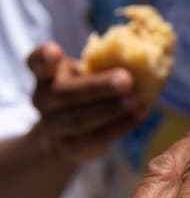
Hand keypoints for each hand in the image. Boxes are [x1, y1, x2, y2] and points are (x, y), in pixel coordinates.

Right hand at [30, 43, 146, 163]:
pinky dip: (121, 126)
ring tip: (137, 101)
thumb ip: (105, 66)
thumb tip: (144, 58)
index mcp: (46, 74)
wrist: (69, 132)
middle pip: (66, 93)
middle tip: (127, 80)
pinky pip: (95, 137)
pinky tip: (140, 115)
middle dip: (98, 86)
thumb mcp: (90, 74)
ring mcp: (52, 125)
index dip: (45, 57)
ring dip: (112, 109)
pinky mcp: (69, 146)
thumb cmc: (86, 91)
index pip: (37, 63)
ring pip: (80, 119)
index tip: (56, 51)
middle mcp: (43, 99)